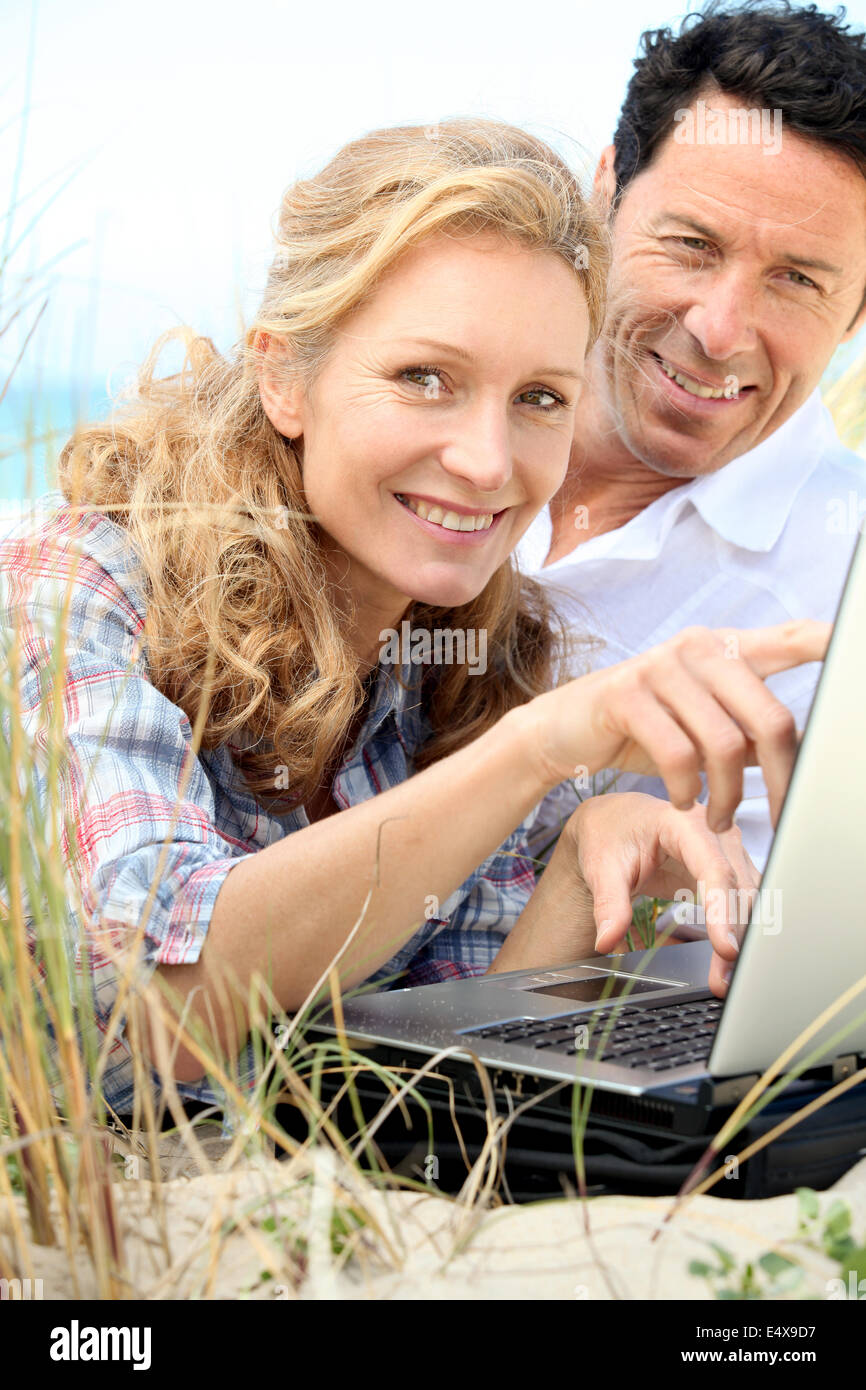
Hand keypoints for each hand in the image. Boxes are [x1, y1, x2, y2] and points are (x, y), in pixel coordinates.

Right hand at [524, 619, 829, 831]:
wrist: (563, 729)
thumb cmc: (644, 730)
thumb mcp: (705, 730)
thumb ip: (750, 734)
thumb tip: (803, 761)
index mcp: (726, 650)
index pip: (794, 638)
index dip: (833, 644)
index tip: (857, 653)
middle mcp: (699, 648)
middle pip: (770, 716)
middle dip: (783, 779)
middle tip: (783, 817)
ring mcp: (662, 666)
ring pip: (724, 744)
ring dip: (728, 797)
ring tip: (719, 818)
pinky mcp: (626, 693)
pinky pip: (677, 754)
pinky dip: (686, 791)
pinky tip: (682, 801)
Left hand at [563, 792, 759, 996]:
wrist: (616, 821)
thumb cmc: (611, 835)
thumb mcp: (602, 867)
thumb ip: (609, 903)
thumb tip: (607, 939)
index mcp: (684, 822)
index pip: (714, 869)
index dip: (722, 910)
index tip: (725, 948)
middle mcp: (715, 832)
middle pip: (738, 888)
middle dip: (734, 935)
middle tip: (722, 979)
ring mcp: (727, 850)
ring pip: (749, 897)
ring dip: (742, 938)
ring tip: (724, 977)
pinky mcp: (729, 869)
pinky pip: (743, 902)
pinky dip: (738, 931)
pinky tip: (728, 958)